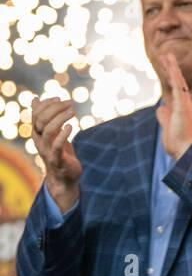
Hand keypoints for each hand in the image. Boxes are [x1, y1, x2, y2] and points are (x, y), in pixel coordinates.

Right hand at [31, 95, 82, 213]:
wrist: (64, 177)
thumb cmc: (59, 152)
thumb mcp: (52, 133)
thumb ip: (44, 117)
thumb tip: (34, 99)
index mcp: (37, 133)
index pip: (36, 114)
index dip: (46, 104)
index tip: (59, 98)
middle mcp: (39, 141)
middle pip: (41, 120)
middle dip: (55, 108)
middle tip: (71, 103)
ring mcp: (47, 150)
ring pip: (48, 130)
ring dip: (61, 118)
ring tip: (73, 111)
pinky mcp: (57, 159)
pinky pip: (56, 146)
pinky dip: (62, 135)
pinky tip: (71, 127)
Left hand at [155, 51, 191, 159]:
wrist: (184, 151)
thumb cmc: (177, 142)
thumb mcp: (167, 126)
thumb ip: (164, 116)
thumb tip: (160, 108)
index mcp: (181, 107)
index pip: (175, 88)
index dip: (170, 76)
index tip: (165, 65)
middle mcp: (185, 102)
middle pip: (177, 81)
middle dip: (171, 67)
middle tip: (166, 54)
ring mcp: (185, 103)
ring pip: (178, 80)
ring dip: (172, 67)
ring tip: (167, 55)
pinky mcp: (183, 105)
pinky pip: (178, 86)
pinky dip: (174, 75)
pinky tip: (170, 65)